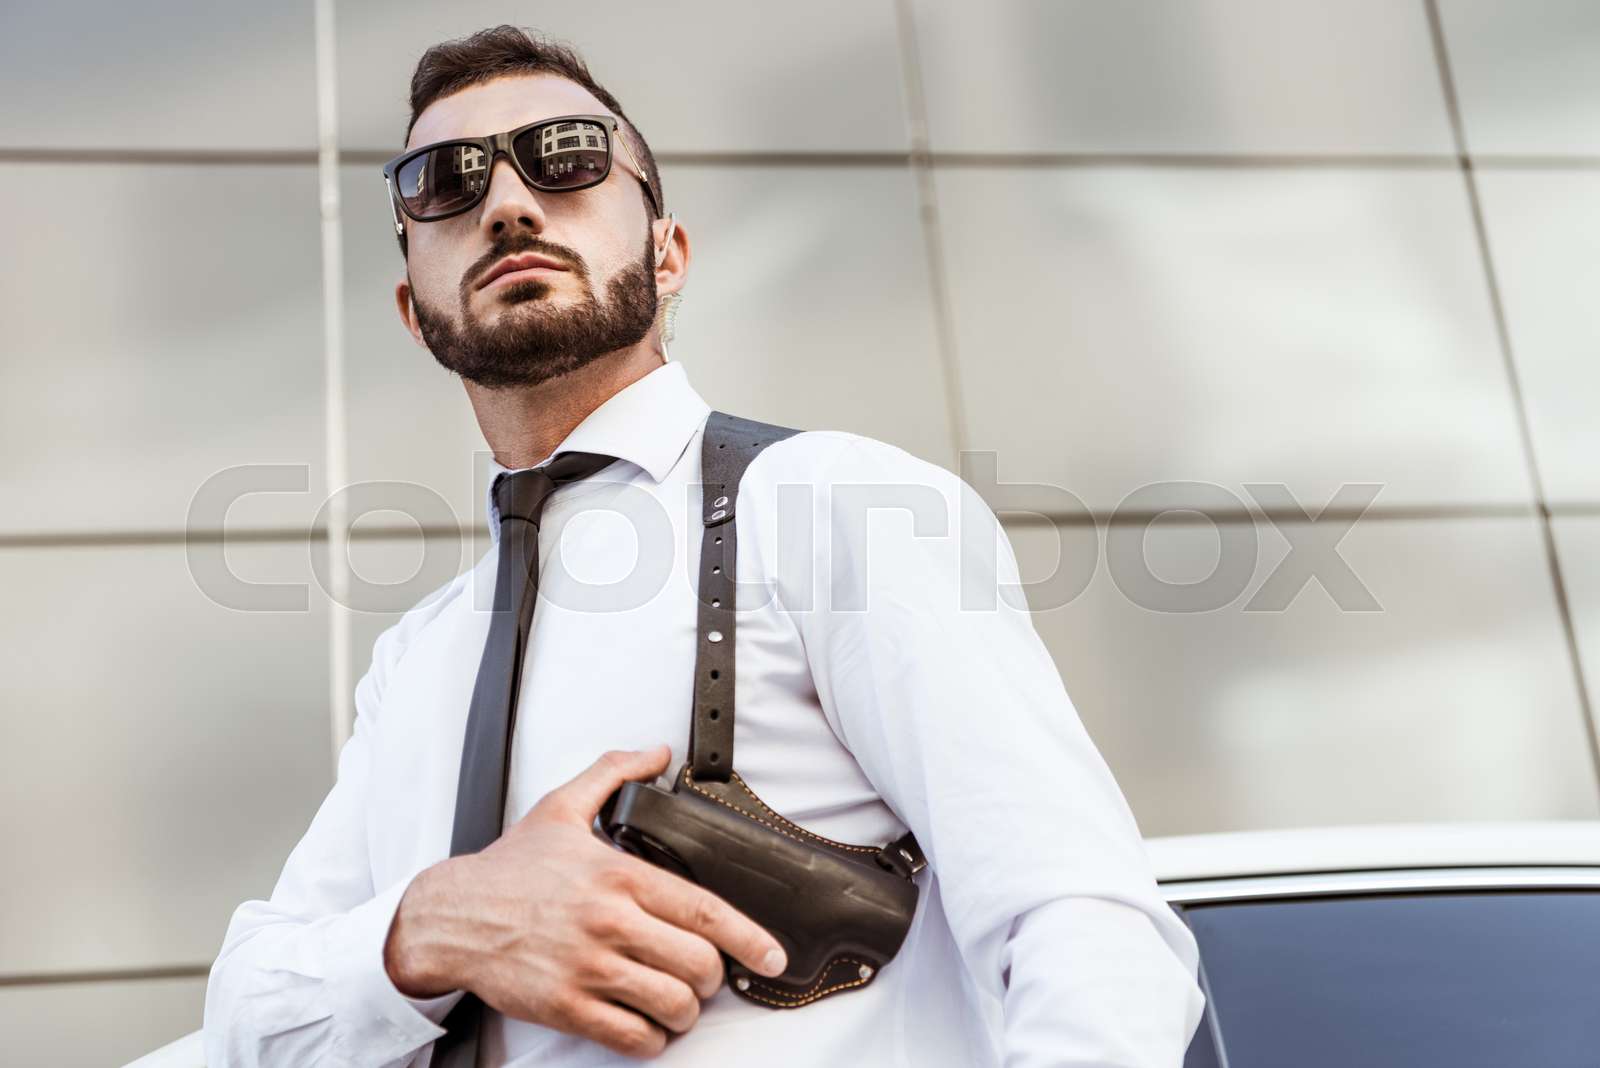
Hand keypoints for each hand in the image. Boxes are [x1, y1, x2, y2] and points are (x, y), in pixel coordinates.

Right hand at [384, 744, 787, 1057]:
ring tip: (678, 1002)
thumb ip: (613, 774)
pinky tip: (647, 1026)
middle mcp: (610, 923)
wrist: (452, 916)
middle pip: (697, 964)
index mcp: (619, 876)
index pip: (704, 911)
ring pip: (671, 1005)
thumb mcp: (561, 807)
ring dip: (685, 1011)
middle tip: (705, 975)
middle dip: (713, 977)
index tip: (772, 956)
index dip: (749, 938)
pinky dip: (652, 1039)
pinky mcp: (567, 1007)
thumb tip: (656, 753)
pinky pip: (632, 1037)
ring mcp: (588, 969)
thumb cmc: (509, 869)